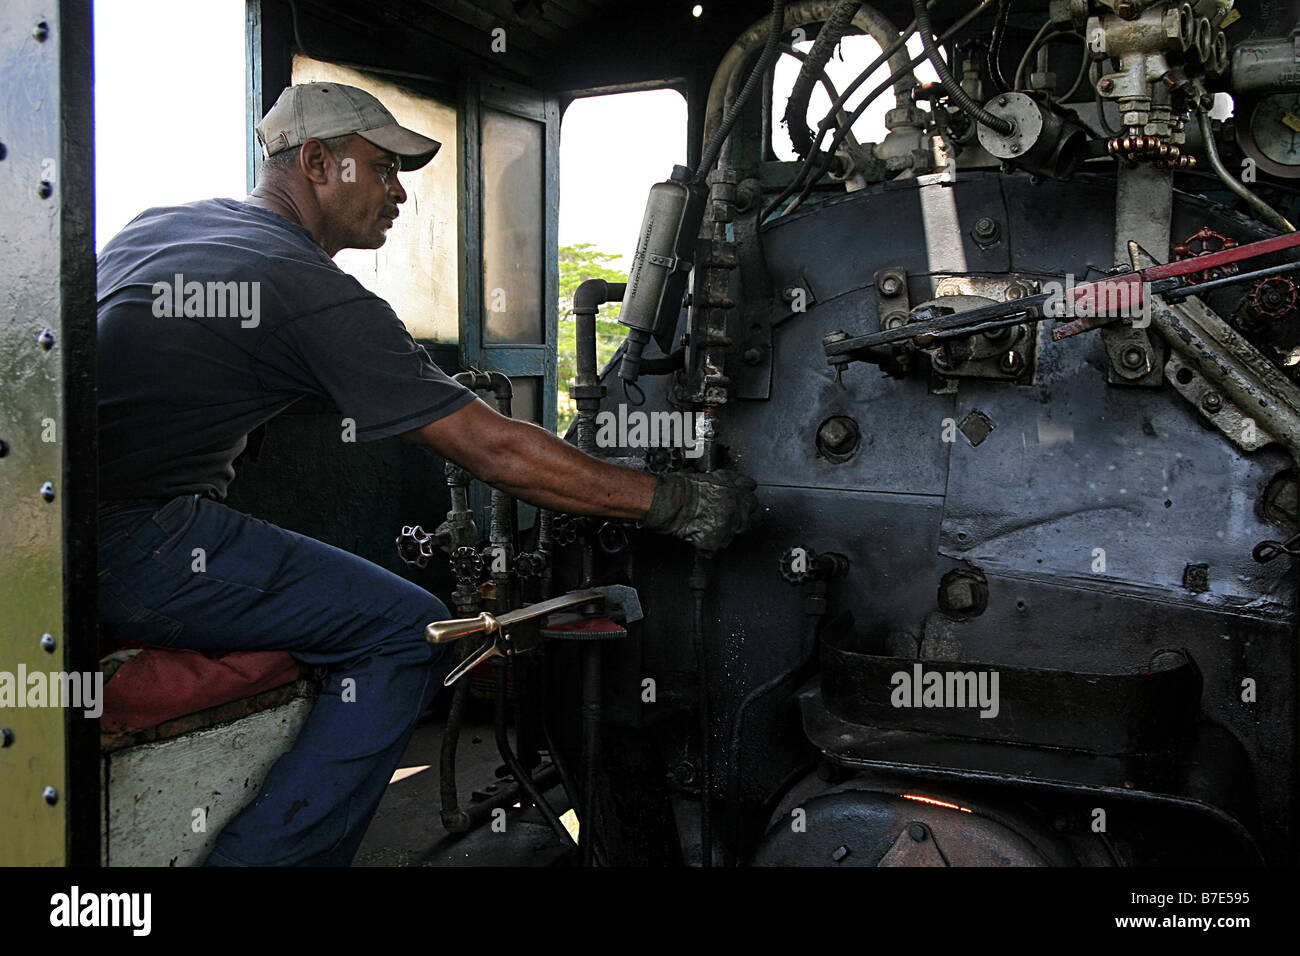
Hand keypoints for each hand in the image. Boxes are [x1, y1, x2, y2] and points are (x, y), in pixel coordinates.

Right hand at [643, 469, 758, 552]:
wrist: (669, 501)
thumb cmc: (681, 487)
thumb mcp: (710, 475)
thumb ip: (728, 481)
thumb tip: (734, 482)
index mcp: (734, 491)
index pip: (751, 497)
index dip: (746, 500)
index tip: (742, 502)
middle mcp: (734, 509)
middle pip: (750, 518)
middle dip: (741, 518)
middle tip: (727, 517)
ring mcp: (726, 526)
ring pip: (735, 534)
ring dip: (725, 531)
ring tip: (711, 526)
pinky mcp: (715, 541)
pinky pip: (717, 547)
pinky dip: (710, 544)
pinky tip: (702, 536)